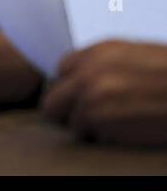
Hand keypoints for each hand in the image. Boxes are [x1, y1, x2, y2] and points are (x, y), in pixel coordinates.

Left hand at [42, 41, 166, 145]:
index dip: (72, 88)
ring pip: (68, 122)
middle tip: (90, 120)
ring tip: (118, 124)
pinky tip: (126, 131)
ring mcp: (88, 95)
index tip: (84, 98)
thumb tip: (84, 78)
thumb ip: (106, 64)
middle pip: (53, 101)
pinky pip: (86, 136)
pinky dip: (102, 139)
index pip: (61, 71)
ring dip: (88, 127)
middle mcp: (86, 70)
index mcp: (97, 51)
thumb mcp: (138, 57)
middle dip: (68, 112)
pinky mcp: (97, 119)